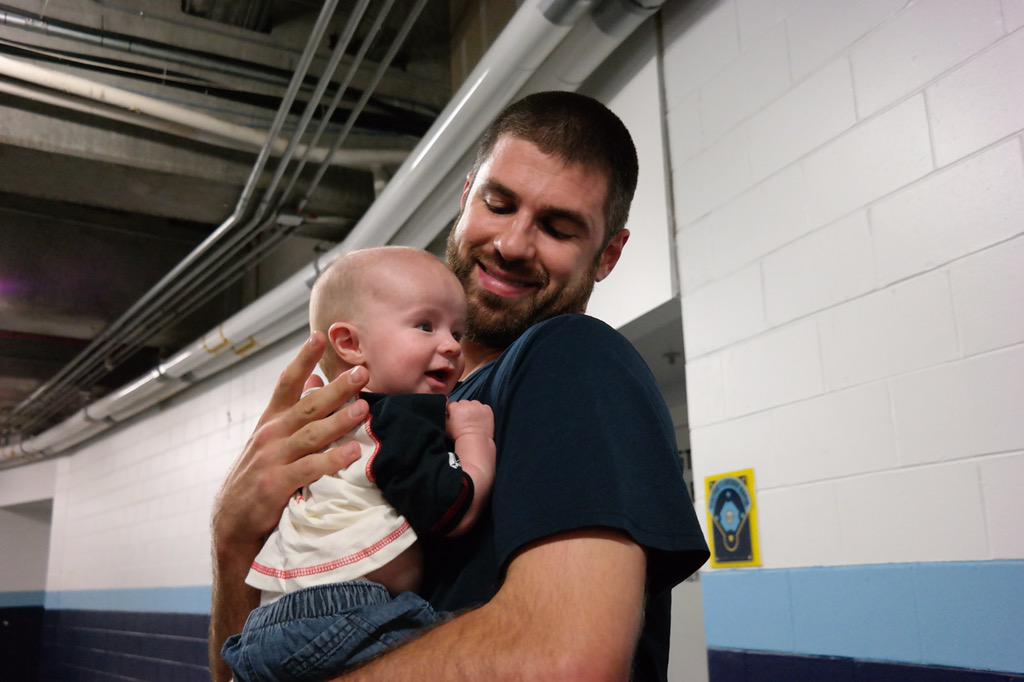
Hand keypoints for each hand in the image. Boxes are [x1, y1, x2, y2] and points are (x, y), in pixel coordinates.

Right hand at [211, 332, 369, 555]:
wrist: (231, 524)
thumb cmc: (259, 477)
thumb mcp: (271, 440)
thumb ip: (293, 411)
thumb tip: (314, 380)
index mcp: (271, 421)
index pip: (287, 383)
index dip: (303, 359)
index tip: (320, 336)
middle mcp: (271, 435)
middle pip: (308, 406)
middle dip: (336, 389)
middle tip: (361, 373)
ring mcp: (273, 459)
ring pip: (312, 435)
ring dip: (339, 421)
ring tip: (364, 410)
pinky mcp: (277, 485)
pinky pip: (310, 469)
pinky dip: (332, 460)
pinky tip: (352, 453)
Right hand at [446, 400, 493, 441]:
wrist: (475, 442)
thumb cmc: (460, 437)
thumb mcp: (447, 426)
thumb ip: (446, 417)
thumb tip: (447, 413)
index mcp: (456, 407)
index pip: (452, 404)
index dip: (454, 411)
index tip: (456, 417)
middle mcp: (467, 404)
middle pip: (463, 403)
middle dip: (463, 409)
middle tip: (465, 419)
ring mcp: (478, 406)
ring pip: (474, 404)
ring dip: (473, 409)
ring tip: (473, 419)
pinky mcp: (487, 409)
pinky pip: (484, 407)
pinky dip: (483, 412)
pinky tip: (480, 420)